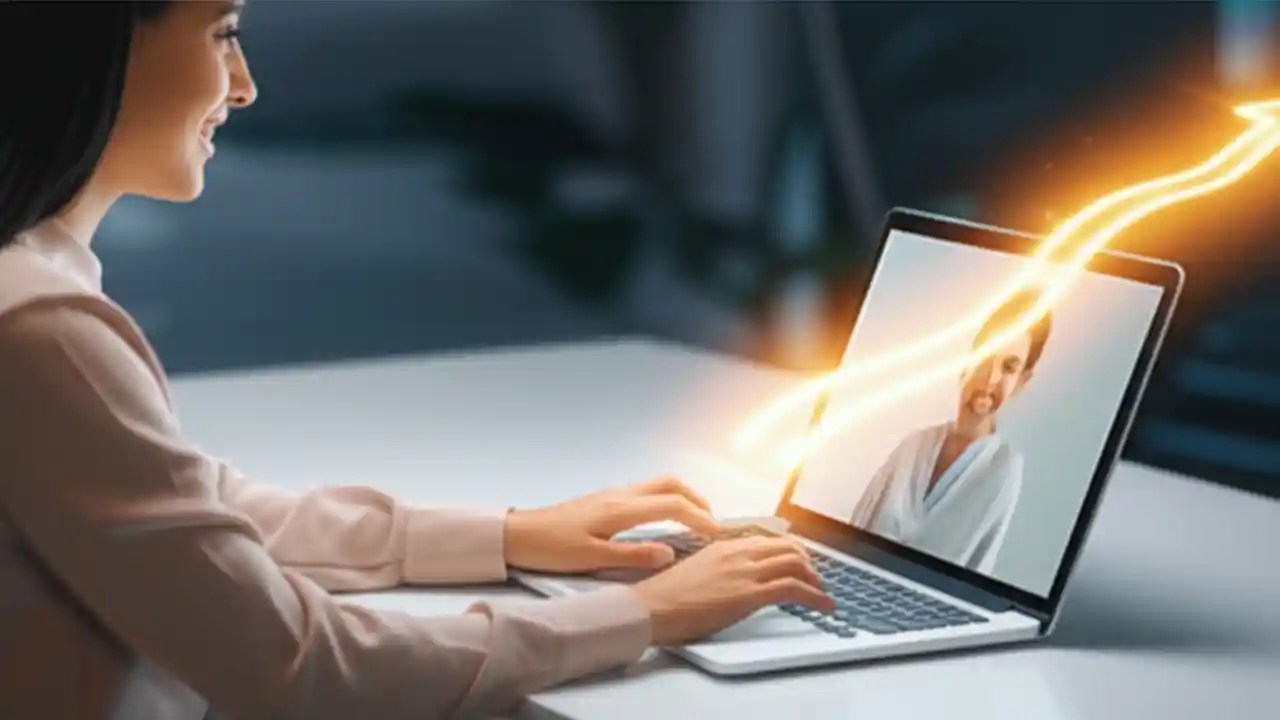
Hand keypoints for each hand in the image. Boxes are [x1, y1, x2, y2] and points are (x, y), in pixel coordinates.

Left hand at [503, 477, 721, 572]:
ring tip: (694, 521)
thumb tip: (671, 553)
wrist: (519, 534)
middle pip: (671, 484)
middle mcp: (621, 495)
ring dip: (683, 498)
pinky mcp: (606, 500)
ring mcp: (613, 494)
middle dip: (697, 500)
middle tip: (711, 524)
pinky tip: (665, 521)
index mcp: (622, 509)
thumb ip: (634, 555)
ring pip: (659, 484)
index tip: (716, 536)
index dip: (700, 519)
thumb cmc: (552, 549)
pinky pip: (646, 492)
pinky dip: (666, 500)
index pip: (673, 506)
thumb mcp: (593, 558)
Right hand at [632, 535, 834, 645]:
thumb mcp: (698, 570)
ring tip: (822, 593)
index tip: (800, 563)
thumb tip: (735, 578)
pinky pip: (793, 588)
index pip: (770, 540)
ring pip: (796, 564)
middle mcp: (739, 553)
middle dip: (809, 563)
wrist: (651, 608)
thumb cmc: (667, 597)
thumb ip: (721, 568)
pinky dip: (815, 596)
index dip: (792, 551)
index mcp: (725, 545)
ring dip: (816, 580)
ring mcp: (745, 572)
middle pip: (789, 547)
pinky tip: (823, 605)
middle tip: (815, 578)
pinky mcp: (750, 594)